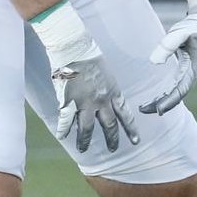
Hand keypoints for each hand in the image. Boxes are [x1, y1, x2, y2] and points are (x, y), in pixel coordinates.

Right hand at [32, 0, 137, 152]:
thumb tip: (104, 101)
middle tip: (113, 150)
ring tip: (83, 149)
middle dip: (112, 139)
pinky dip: (63, 129)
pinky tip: (61, 136)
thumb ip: (106, 89)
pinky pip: (66, 120)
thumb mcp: (107, 74)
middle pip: (109, 125)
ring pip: (87, 128)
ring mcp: (84, 102)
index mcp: (113, 92)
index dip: (131, 129)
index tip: (135, 141)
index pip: (125, 114)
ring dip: (85, 140)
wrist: (74, 47)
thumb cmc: (90, 56)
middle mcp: (101, 100)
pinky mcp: (68, 100)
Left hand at [144, 0, 196, 114]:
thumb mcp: (182, 32)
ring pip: (177, 93)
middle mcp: (194, 75)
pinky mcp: (187, 72)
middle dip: (161, 104)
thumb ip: (168, 45)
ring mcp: (192, 74)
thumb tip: (153, 61)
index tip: (157, 110)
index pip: (181, 90)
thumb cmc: (195, 27)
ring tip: (144, 107)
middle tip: (142, 109)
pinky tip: (154, 97)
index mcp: (196, 68)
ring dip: (162, 101)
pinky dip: (165, 94)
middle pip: (177, 95)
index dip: (169, 101)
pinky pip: (176, 87)